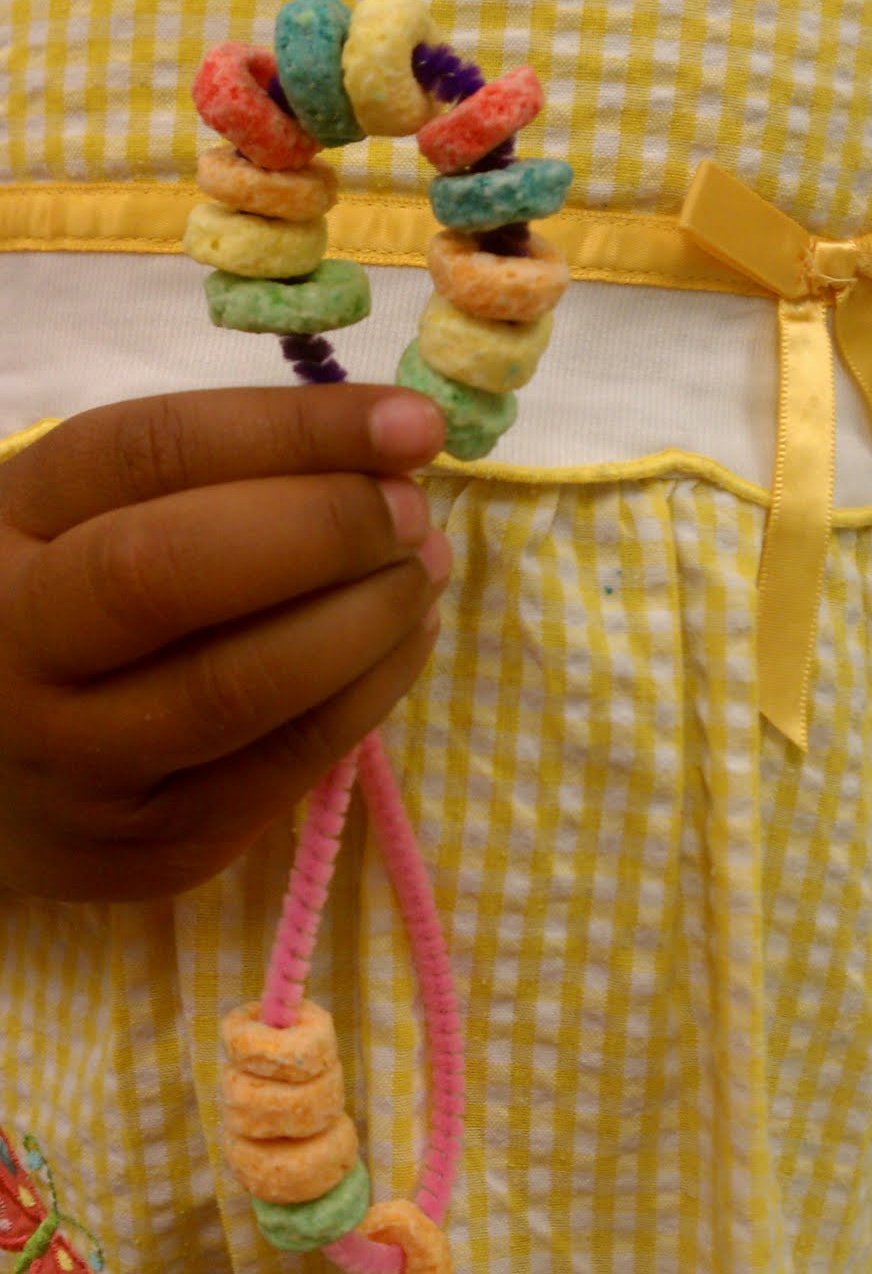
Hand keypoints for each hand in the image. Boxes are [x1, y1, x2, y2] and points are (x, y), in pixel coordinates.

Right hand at [0, 384, 449, 903]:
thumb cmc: (62, 613)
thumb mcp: (86, 518)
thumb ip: (208, 473)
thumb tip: (391, 444)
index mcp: (3, 533)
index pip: (150, 455)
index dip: (296, 431)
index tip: (411, 423)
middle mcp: (18, 652)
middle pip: (172, 575)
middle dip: (326, 529)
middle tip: (411, 509)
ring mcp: (78, 765)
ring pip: (239, 688)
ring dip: (367, 616)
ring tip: (427, 565)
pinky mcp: (150, 850)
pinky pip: (283, 768)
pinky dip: (369, 692)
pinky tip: (409, 636)